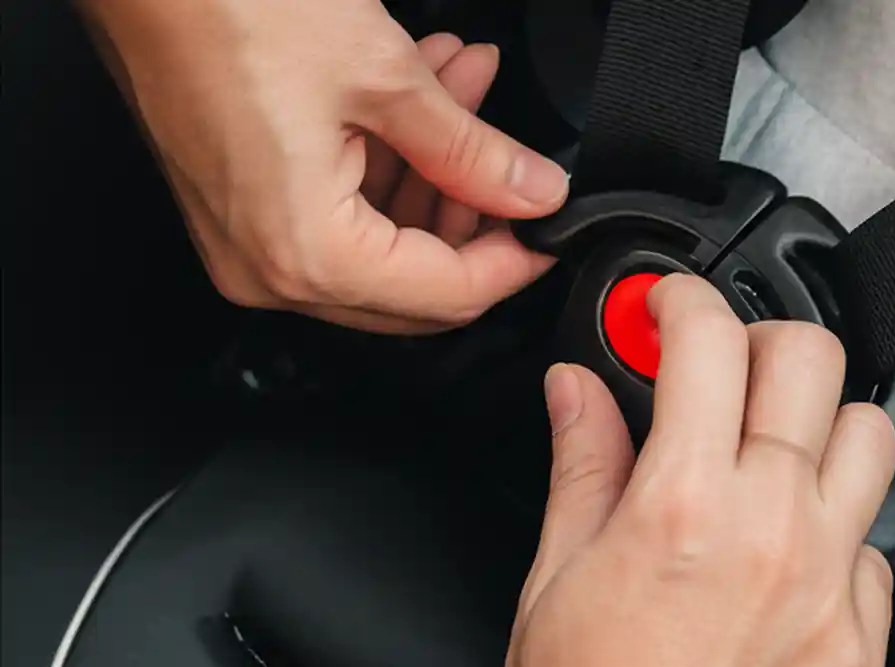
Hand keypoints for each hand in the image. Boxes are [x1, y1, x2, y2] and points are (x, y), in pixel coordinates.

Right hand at [75, 0, 567, 333]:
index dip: (513, 262)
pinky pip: (340, 216)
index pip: (447, 295)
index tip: (550, 226)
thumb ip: (473, 151)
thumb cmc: (229, 9)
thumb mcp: (386, 78)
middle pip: (416, 285)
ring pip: (383, 244)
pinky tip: (425, 100)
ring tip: (468, 90)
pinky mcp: (245, 212)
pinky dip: (388, 165)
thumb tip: (532, 192)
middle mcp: (270, 269)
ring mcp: (251, 245)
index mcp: (307, 253)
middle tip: (514, 162)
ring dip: (436, 173)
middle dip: (476, 216)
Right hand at [504, 275, 894, 666]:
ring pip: (872, 434)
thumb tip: (575, 390)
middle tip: (720, 371)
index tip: (664, 308)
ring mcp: (831, 585)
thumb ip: (582, 461)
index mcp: (684, 505)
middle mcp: (772, 531)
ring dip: (818, 423)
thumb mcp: (557, 575)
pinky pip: (876, 543)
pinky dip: (836, 527)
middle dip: (759, 340)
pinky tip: (786, 555)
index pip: (708, 341)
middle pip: (812, 360)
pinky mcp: (863, 639)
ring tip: (768, 452)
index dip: (680, 299)